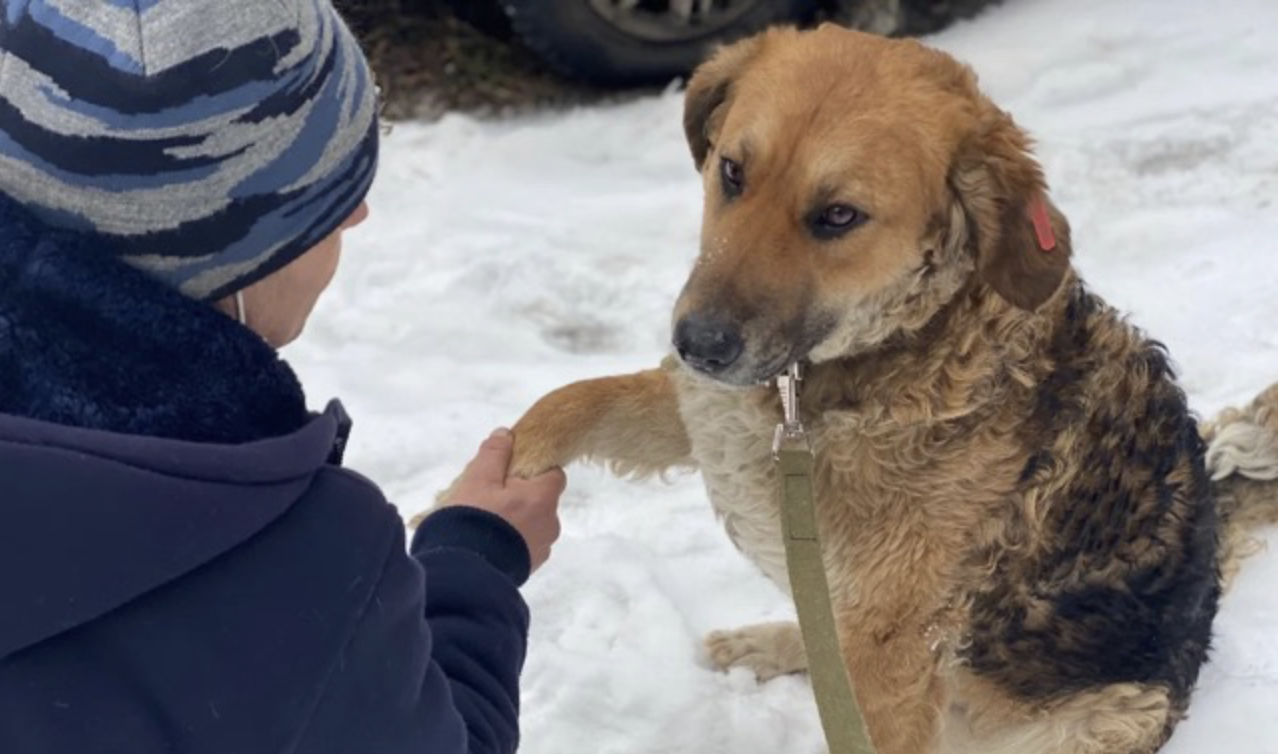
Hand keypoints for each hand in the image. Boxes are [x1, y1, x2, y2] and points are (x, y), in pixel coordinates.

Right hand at [438, 428, 565, 573]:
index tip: (512, 473)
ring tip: (486, 524)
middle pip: (542, 500)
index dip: (534, 470)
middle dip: (521, 497)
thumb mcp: (478, 479)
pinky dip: (513, 541)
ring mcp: (542, 548)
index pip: (554, 475)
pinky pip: (525, 545)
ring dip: (517, 521)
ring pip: (534, 524)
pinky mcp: (530, 568)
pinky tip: (489, 543)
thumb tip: (505, 434)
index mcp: (543, 498)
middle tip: (491, 498)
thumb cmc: (473, 519)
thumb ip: (494, 454)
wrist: (466, 572)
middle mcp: (550, 524)